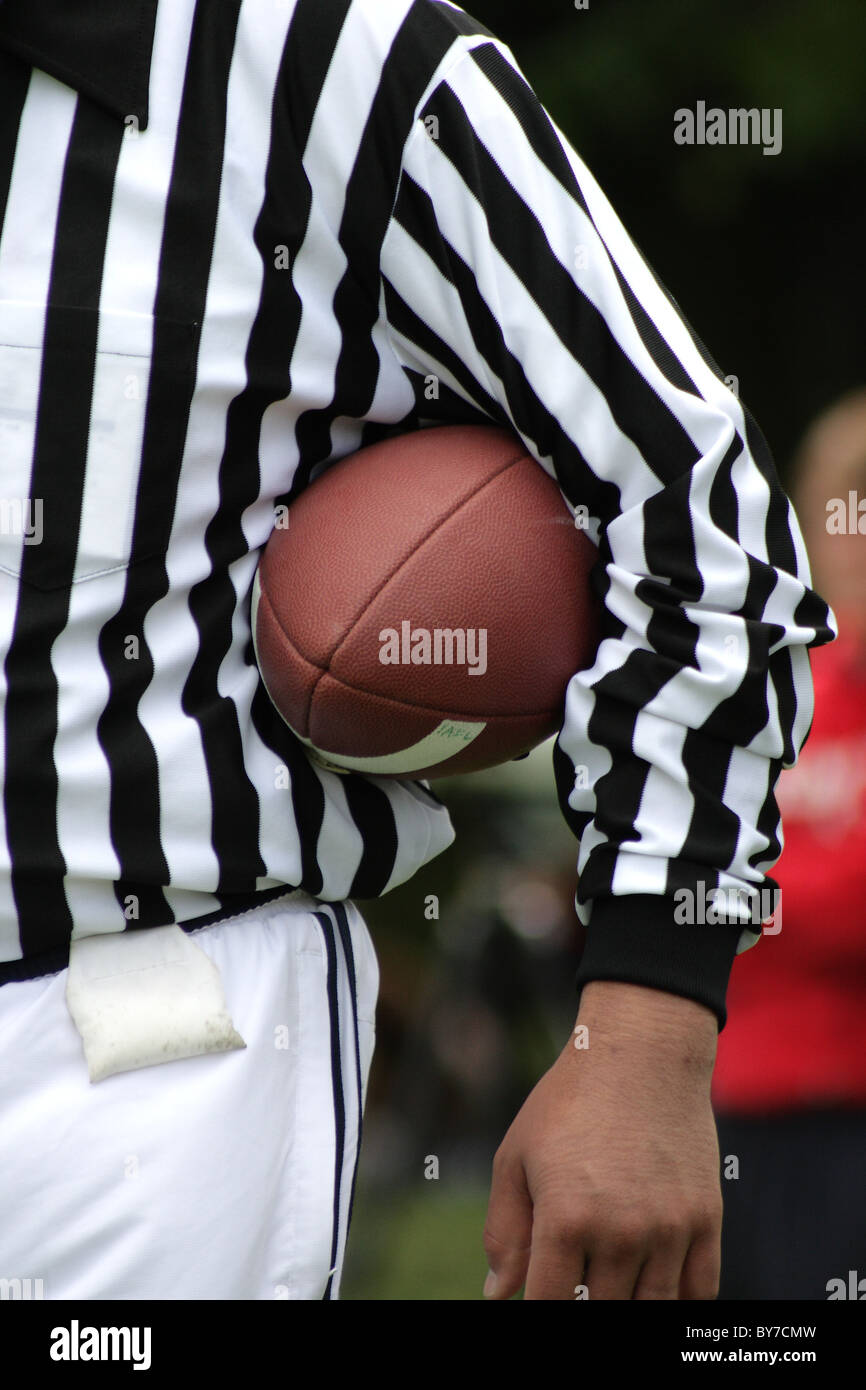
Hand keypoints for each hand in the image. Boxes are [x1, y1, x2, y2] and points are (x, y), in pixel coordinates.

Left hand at [482, 979, 721, 1299]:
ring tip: (609, 1272)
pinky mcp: (706, 1218)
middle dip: (582, 1299)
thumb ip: (504, 1229)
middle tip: (576, 1267)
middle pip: (600, 1309)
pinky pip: (698, 1291)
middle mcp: (620, 1232)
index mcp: (565, 1218)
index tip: (545, 1291)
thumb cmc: (569, 1100)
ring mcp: (668, 1229)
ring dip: (626, 1297)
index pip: (550, 1304)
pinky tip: (652, 1281)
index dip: (542, 1307)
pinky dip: (675, 1298)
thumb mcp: (516, 1155)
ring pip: (649, 1307)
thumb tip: (500, 1294)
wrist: (642, 1051)